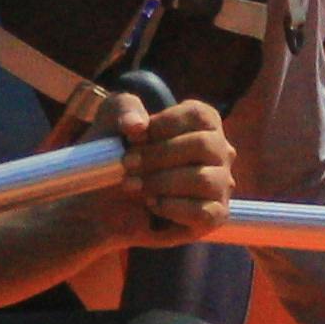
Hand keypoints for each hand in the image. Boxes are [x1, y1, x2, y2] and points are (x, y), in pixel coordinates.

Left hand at [91, 90, 232, 242]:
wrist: (104, 202)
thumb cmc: (117, 154)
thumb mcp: (112, 120)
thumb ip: (124, 108)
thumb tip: (137, 125)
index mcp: (203, 123)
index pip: (199, 115)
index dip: (163, 125)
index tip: (133, 136)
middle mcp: (219, 152)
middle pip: (203, 145)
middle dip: (159, 155)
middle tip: (127, 164)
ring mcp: (220, 184)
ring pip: (203, 179)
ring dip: (161, 182)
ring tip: (133, 185)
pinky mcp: (214, 215)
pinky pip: (203, 212)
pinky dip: (172, 207)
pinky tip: (150, 204)